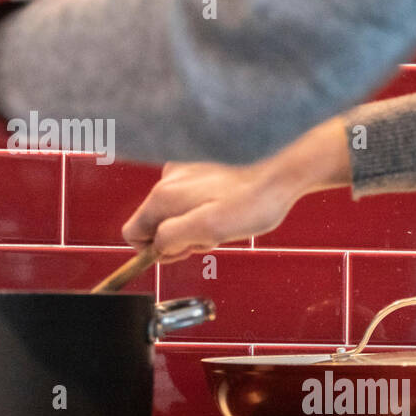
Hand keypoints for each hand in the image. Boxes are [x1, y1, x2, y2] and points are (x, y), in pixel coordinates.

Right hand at [121, 119, 351, 261]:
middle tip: (211, 236)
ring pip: (174, 210)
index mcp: (164, 196)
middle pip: (155, 223)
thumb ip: (173, 239)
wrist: (283, 168)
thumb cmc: (254, 200)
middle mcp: (167, 178)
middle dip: (178, 236)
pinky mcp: (199, 164)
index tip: (185, 250)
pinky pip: (189, 195)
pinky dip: (204, 205)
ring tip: (225, 219)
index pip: (133, 233)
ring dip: (194, 222)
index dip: (155, 251)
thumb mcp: (210, 230)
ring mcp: (184, 169)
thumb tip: (157, 245)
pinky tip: (228, 205)